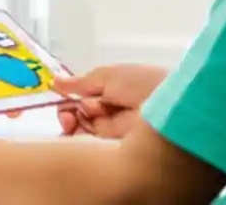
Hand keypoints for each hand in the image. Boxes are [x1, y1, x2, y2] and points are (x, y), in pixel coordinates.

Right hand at [53, 64, 167, 138]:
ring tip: (82, 114)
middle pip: (77, 117)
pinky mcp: (114, 150)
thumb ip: (81, 83)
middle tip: (68, 113)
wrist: (169, 105)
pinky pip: (89, 146)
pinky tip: (83, 125)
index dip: (69, 99)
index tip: (61, 94)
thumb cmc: (144, 84)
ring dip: (75, 122)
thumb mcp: (109, 76)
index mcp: (111, 94)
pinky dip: (81, 137)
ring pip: (81, 131)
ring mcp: (112, 133)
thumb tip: (56, 82)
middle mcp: (110, 114)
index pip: (80, 99)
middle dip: (68, 113)